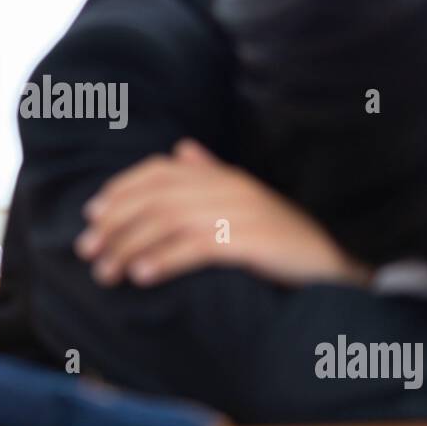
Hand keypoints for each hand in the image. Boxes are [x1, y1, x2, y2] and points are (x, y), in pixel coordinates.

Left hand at [74, 138, 370, 287]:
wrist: (338, 265)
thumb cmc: (284, 240)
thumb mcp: (246, 203)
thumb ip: (212, 175)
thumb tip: (181, 149)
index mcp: (223, 176)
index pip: (159, 171)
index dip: (120, 190)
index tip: (91, 216)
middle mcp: (229, 186)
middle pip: (155, 198)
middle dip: (114, 224)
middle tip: (87, 252)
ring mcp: (242, 212)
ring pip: (168, 223)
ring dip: (129, 248)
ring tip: (106, 273)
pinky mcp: (254, 240)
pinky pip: (198, 247)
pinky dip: (165, 260)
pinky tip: (142, 276)